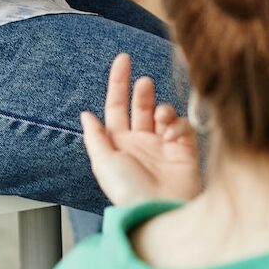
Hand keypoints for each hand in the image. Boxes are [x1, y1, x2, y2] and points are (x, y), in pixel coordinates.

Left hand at [79, 52, 200, 208]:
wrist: (160, 209)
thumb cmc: (129, 190)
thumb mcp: (104, 163)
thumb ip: (95, 137)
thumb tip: (85, 114)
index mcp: (118, 143)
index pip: (116, 106)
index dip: (118, 82)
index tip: (123, 59)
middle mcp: (140, 142)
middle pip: (140, 106)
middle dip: (141, 91)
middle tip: (143, 82)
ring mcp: (163, 145)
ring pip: (162, 113)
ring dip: (160, 108)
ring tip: (160, 116)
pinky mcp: (184, 150)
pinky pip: (182, 126)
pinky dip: (177, 124)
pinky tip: (172, 133)